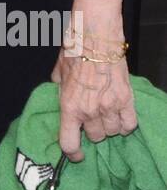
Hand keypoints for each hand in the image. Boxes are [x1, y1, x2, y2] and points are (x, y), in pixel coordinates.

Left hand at [50, 13, 136, 161]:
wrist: (95, 34)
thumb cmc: (74, 49)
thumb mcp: (58, 70)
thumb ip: (59, 86)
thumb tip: (58, 90)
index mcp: (69, 106)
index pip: (69, 143)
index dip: (72, 154)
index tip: (76, 155)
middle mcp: (89, 111)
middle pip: (95, 137)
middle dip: (92, 130)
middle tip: (91, 118)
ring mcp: (109, 106)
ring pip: (112, 132)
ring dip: (109, 126)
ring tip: (106, 113)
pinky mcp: (126, 99)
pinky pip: (129, 124)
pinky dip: (125, 123)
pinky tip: (120, 115)